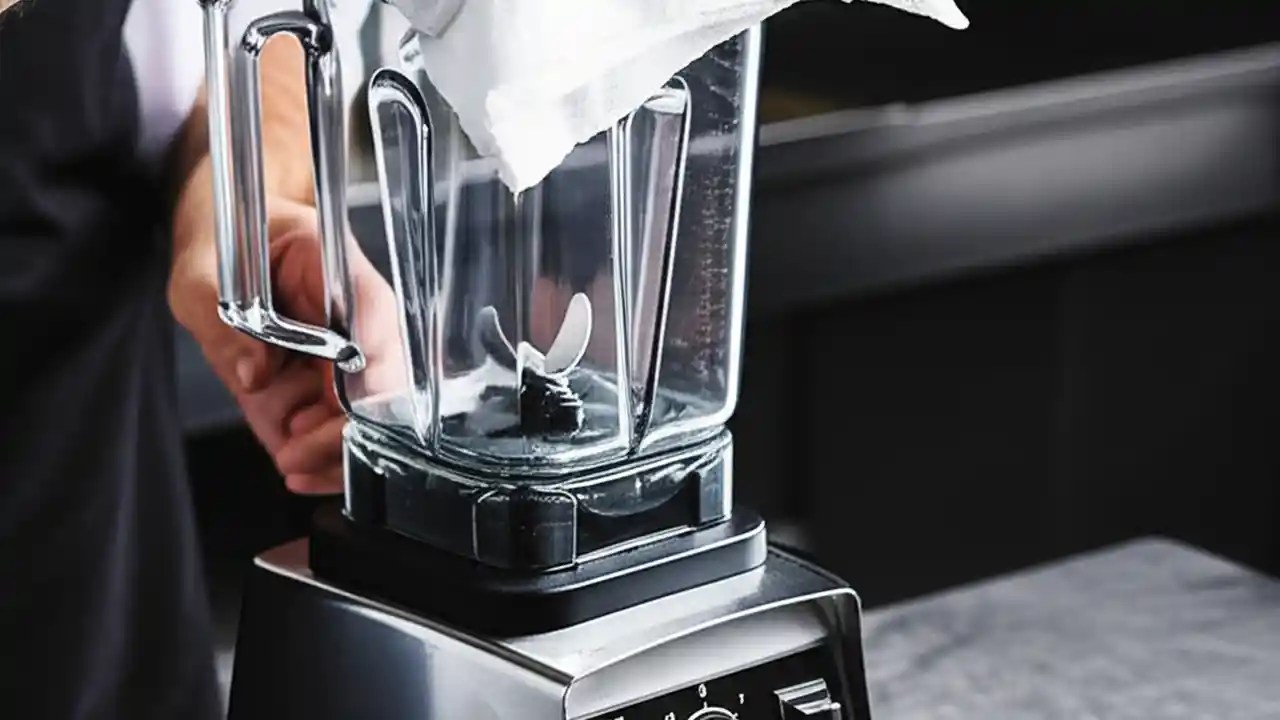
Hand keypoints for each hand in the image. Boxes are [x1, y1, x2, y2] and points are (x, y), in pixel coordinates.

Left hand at [170, 196, 401, 493]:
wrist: (231, 231)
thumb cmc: (227, 238)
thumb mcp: (203, 275)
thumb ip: (225, 322)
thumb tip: (255, 375)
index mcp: (342, 278)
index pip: (375, 340)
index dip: (357, 396)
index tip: (313, 430)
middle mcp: (360, 322)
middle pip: (382, 392)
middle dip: (339, 437)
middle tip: (294, 458)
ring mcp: (349, 356)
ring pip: (370, 422)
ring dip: (329, 452)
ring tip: (288, 457)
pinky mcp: (328, 384)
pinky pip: (341, 430)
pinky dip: (321, 457)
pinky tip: (296, 464)